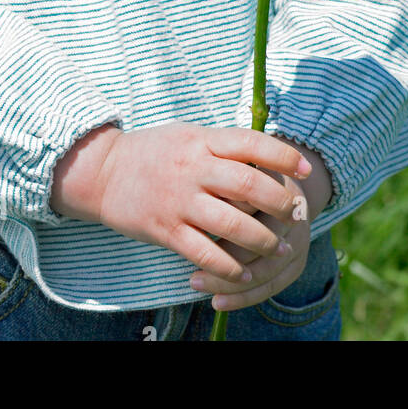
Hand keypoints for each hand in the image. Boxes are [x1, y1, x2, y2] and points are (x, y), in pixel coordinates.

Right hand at [51, 122, 306, 284]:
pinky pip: (204, 252)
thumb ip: (221, 144)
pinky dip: (228, 267)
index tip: (305, 169)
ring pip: (232, 224)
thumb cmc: (152, 151)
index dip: (284, 155)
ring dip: (263, 239)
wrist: (102, 172)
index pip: (252, 143)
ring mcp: (180, 200)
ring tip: (281, 247)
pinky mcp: (165, 229)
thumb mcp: (188, 134)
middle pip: (249, 185)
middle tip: (298, 213)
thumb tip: (263, 151)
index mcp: (203, 141)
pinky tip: (244, 274)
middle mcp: (194, 168)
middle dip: (281, 202)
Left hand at [189, 165, 311, 311]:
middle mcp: (293, 215)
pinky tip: (216, 302)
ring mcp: (299, 241)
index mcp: (278, 184)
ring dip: (230, 283)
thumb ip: (221, 181)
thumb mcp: (238, 167)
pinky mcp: (297, 264)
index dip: (225, 219)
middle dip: (226, 257)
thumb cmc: (245, 175)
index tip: (193, 229)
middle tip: (191, 270)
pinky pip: (271, 286)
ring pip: (266, 269)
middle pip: (262, 241)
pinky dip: (243, 298)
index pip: (251, 206)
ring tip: (196, 283)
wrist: (285, 190)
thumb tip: (196, 199)